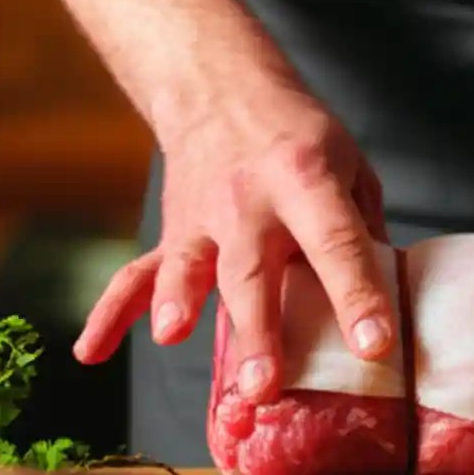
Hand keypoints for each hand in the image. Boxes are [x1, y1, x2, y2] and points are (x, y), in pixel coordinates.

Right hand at [72, 84, 394, 404]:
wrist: (222, 89)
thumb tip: (383, 304)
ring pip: (190, 269)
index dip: (358, 297)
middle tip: (265, 385)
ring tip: (175, 341)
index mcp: (307, 181)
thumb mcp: (351, 167)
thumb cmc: (300, 140)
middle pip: (254, 270)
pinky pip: (136, 275)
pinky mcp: (174, 234)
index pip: (339, 243)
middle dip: (258, 329)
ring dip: (180, 306)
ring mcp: (203, 219)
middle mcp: (250, 201)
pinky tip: (90, 352)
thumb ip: (364, 231)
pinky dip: (111, 313)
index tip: (374, 346)